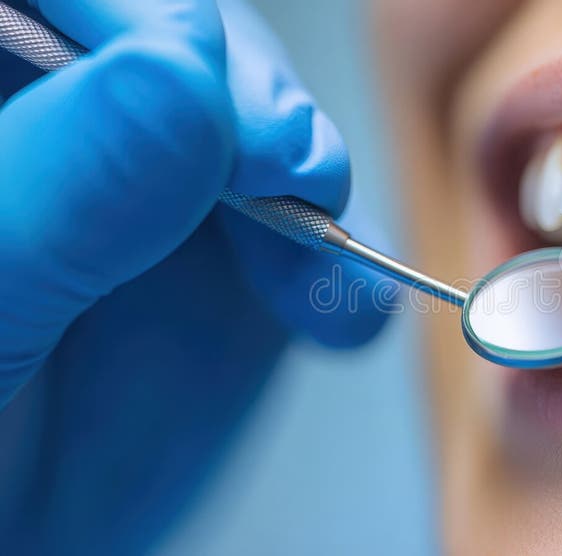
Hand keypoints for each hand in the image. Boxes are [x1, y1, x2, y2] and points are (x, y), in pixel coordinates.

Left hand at [0, 0, 387, 549]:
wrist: (17, 549)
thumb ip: (63, 196)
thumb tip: (184, 72)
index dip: (141, 17)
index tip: (204, 98)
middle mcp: (75, 127)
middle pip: (184, 38)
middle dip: (251, 97)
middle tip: (290, 170)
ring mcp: (161, 184)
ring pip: (263, 116)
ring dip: (314, 180)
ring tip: (317, 275)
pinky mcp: (235, 246)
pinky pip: (315, 216)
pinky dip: (350, 259)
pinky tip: (338, 313)